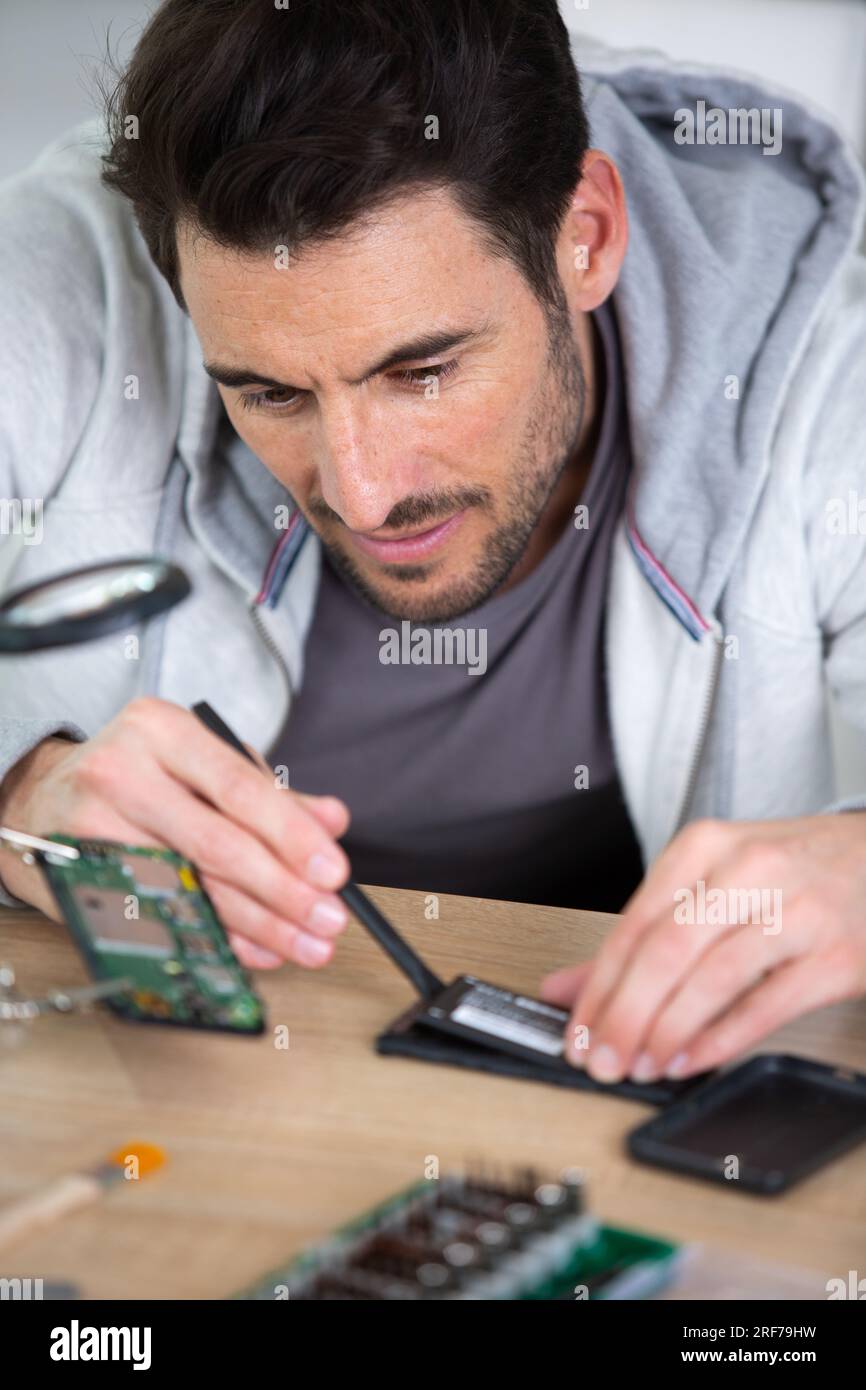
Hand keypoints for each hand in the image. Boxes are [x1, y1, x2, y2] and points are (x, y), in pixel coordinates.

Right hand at [0, 698, 351, 971]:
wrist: (39, 798)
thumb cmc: (135, 776)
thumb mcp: (200, 763)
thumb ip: (269, 793)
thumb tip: (332, 820)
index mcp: (162, 729)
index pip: (239, 786)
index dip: (292, 835)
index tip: (333, 871)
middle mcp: (123, 772)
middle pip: (217, 844)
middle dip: (283, 891)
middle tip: (327, 918)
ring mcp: (94, 827)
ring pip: (190, 887)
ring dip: (257, 925)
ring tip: (303, 942)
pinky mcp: (81, 877)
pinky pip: (160, 916)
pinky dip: (214, 939)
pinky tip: (252, 950)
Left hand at [540, 815, 865, 1082]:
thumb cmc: (793, 872)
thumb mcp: (713, 882)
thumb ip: (639, 936)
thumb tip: (564, 989)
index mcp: (706, 847)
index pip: (634, 922)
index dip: (599, 985)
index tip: (576, 1030)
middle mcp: (750, 870)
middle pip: (666, 949)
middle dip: (624, 1015)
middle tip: (602, 1059)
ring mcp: (798, 911)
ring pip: (713, 977)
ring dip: (668, 1031)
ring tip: (642, 1064)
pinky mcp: (836, 956)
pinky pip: (766, 1005)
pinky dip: (720, 1039)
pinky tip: (691, 1060)